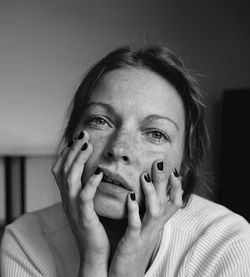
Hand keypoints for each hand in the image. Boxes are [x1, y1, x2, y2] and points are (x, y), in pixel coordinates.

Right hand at [52, 131, 109, 275]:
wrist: (95, 252)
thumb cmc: (95, 226)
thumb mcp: (87, 204)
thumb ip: (87, 188)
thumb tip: (94, 170)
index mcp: (68, 196)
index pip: (60, 169)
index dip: (67, 152)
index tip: (78, 138)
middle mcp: (67, 200)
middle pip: (64, 169)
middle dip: (73, 149)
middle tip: (84, 135)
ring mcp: (74, 208)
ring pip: (70, 179)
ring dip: (79, 160)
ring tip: (89, 145)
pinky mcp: (85, 217)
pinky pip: (84, 197)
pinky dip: (90, 182)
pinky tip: (99, 171)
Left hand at [109, 160, 182, 276]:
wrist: (128, 274)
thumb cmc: (137, 246)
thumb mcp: (148, 227)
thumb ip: (151, 210)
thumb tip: (154, 193)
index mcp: (158, 222)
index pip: (174, 202)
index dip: (177, 187)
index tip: (175, 169)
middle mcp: (156, 227)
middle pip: (165, 201)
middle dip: (164, 182)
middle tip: (160, 162)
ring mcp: (145, 234)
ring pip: (154, 211)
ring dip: (150, 193)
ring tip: (144, 176)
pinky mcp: (133, 241)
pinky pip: (135, 225)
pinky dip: (134, 211)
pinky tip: (129, 197)